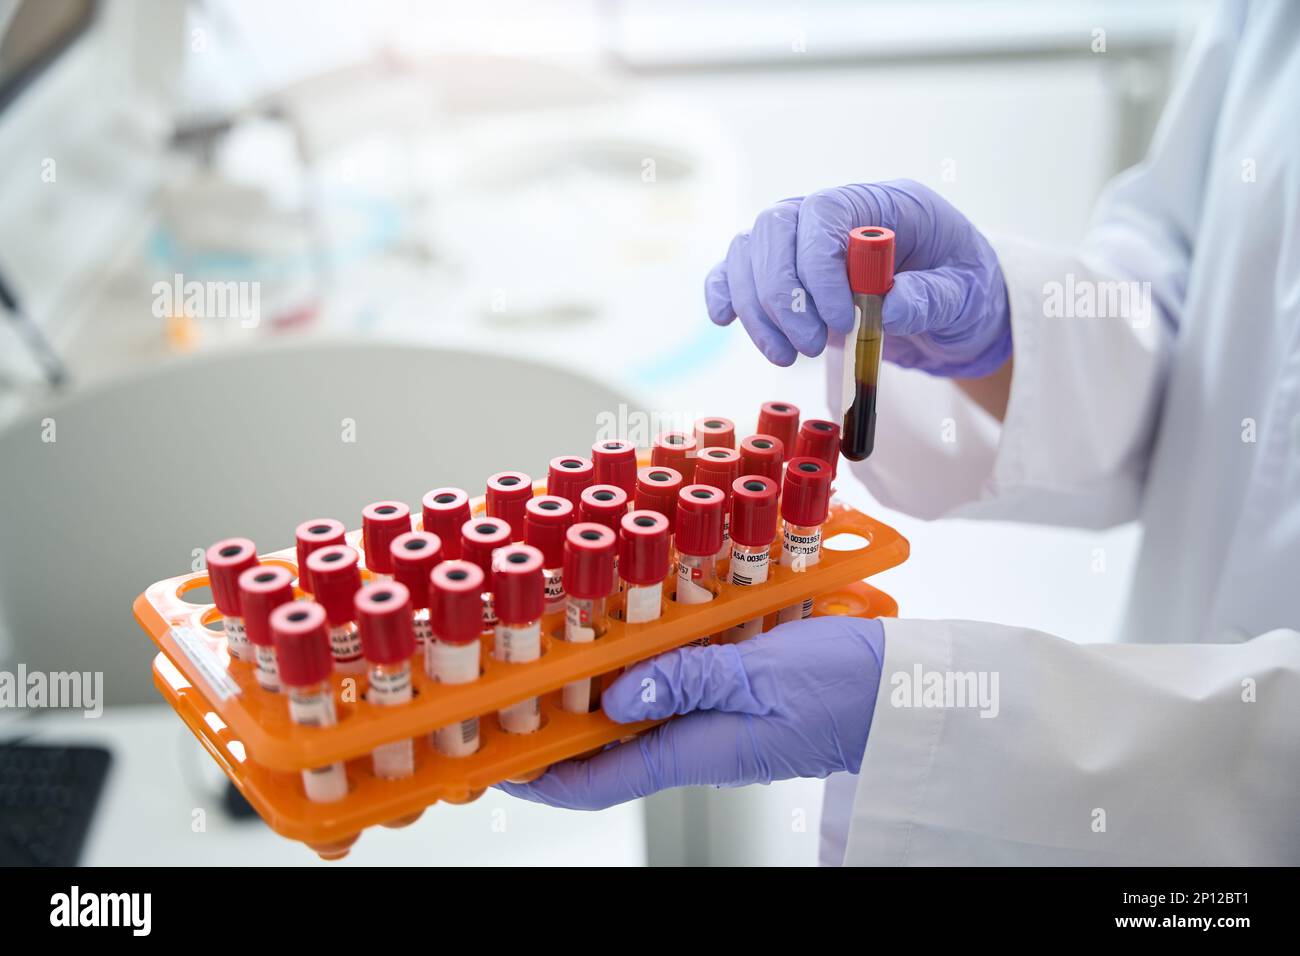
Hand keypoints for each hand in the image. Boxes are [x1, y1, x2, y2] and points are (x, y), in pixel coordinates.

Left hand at [496, 616, 884, 809]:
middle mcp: (695, 738)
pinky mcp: (732, 690)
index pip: (596, 781)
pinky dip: (648, 656)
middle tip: (517, 681)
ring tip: (560, 646)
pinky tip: (638, 621)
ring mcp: (713, 715)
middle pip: (606, 740)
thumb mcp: (761, 676)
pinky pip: (675, 679)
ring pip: (637, 705)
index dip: (539, 778)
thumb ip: (688, 679)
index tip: (495, 763)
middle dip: (560, 718)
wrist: (902, 688)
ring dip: (599, 681)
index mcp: (694, 750)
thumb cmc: (845, 691)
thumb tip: (617, 694)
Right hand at [704, 179, 1010, 377]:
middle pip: (776, 229)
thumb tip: (886, 309)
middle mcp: (835, 212)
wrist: (956, 309)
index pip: (825, 213)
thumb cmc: (967, 291)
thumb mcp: (966, 296)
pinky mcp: (787, 271)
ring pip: (751, 252)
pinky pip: (739, 269)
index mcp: (882, 203)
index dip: (817, 266)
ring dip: (757, 309)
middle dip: (782, 294)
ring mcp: (804, 239)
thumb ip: (930, 298)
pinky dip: (726, 292)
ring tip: (790, 356)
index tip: (839, 320)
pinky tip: (725, 320)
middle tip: (812, 346)